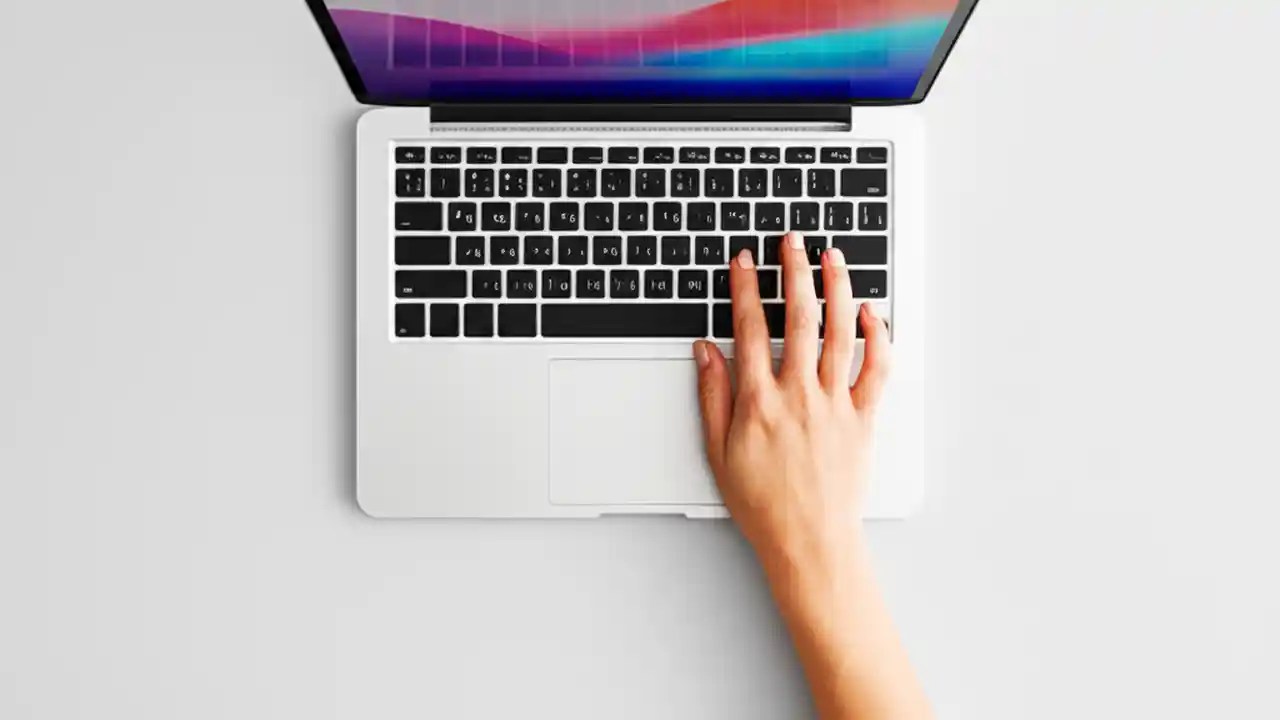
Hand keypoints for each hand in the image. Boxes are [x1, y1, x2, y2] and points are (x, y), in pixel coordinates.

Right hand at [692, 232, 890, 563]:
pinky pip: (877, 368)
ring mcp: (835, 404)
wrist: (809, 542)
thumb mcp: (718, 452)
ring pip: (841, 332)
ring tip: (832, 257)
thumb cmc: (763, 504)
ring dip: (837, 288)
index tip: (744, 261)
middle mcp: (798, 395)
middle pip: (799, 318)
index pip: (749, 328)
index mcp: (758, 402)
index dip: (746, 288)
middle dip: (795, 271)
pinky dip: (877, 336)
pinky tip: (870, 312)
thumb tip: (705, 351)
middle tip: (792, 240)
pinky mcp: (864, 419)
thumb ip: (712, 395)